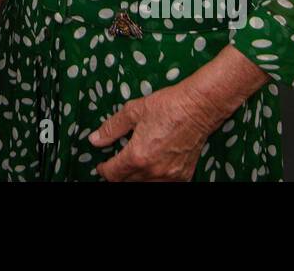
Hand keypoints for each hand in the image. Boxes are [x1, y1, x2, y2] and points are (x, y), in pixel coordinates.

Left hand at [88, 81, 218, 180]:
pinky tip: (152, 168)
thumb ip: (112, 128)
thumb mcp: (133, 111)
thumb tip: (95, 140)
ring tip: (133, 166)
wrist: (198, 108)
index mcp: (137, 156)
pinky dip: (154, 179)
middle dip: (118, 175)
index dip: (103, 170)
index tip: (102, 166)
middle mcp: (153, 171)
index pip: (112, 174)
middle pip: (126, 182)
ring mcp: (169, 176)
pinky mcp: (183, 176)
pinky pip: (163, 184)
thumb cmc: (167, 106)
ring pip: (144, 186)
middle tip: (116, 164)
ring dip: (135, 178)